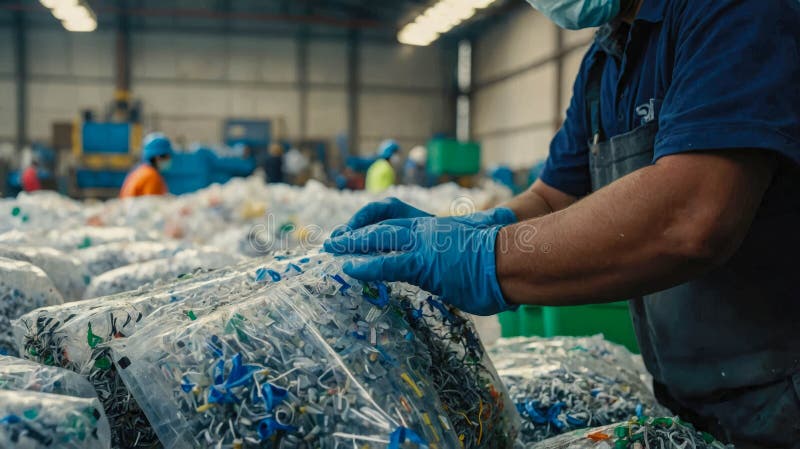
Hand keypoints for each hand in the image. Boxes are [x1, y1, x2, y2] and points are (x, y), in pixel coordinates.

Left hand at [324, 217, 516, 315]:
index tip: (356, 226)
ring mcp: (424, 245)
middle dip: (356, 230)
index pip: (396, 212)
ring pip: (379, 237)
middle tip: (335, 239)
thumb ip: (468, 243)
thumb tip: (479, 241)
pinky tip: (349, 268)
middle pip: (382, 221)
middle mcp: (426, 229)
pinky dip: (365, 265)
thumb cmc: (503, 255)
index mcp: (436, 225)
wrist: (514, 259)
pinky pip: (387, 263)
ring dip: (352, 243)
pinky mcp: (424, 265)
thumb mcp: (480, 244)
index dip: (372, 218)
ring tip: (332, 248)